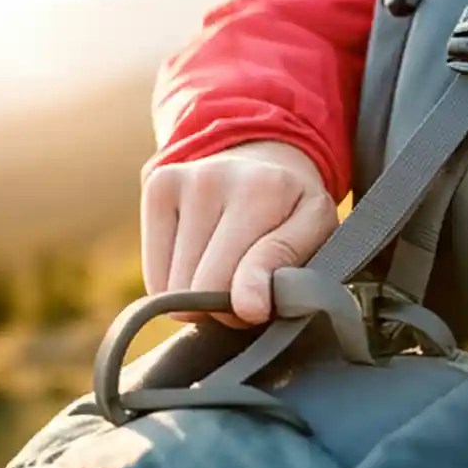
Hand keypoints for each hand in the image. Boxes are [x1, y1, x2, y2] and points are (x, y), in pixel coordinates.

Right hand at [140, 141, 337, 327]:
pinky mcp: (156, 185)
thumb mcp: (315, 232)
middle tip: (246, 284)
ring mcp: (179, 178)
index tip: (256, 309)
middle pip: (199, 288)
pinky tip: (198, 258)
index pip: (237, 276)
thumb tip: (247, 307)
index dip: (247, 308)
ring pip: (172, 287)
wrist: (267, 158)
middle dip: (222, 303)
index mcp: (263, 191)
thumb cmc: (294, 209)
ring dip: (197, 295)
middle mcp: (214, 178)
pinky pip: (152, 276)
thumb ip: (284, 266)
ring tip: (224, 265)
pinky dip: (174, 282)